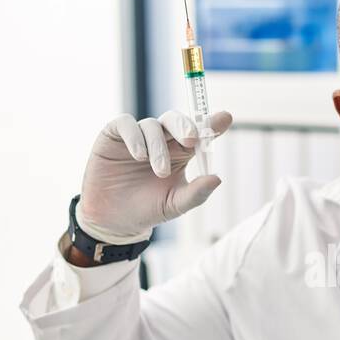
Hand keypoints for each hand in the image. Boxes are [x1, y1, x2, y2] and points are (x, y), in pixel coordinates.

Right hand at [75, 109, 232, 245]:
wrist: (114, 220)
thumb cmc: (148, 209)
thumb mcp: (175, 205)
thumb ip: (196, 193)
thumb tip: (217, 178)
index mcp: (181, 152)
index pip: (199, 132)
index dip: (212, 124)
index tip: (225, 119)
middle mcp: (161, 139)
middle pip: (176, 120)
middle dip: (186, 126)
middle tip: (191, 140)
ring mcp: (138, 135)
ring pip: (152, 125)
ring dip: (158, 146)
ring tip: (159, 171)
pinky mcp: (114, 135)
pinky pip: (126, 124)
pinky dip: (134, 137)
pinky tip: (139, 155)